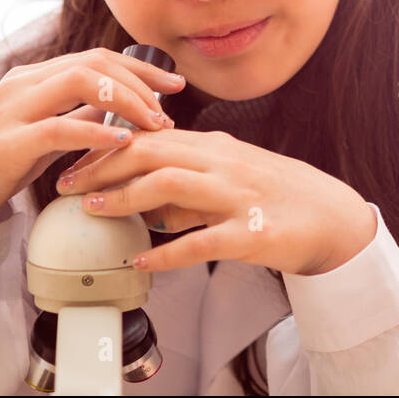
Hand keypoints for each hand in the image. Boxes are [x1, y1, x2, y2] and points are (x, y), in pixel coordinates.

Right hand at [0, 48, 184, 222]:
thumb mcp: (43, 134)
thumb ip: (77, 116)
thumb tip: (118, 109)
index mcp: (32, 78)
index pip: (96, 58)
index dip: (140, 68)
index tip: (174, 84)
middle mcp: (23, 84)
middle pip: (94, 62)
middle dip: (141, 81)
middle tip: (170, 108)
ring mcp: (13, 110)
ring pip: (79, 81)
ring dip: (126, 101)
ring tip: (153, 124)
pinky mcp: (7, 142)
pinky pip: (59, 127)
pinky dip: (96, 130)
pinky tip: (122, 140)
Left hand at [55, 128, 377, 275]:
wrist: (332, 217)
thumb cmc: (277, 195)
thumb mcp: (228, 176)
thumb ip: (186, 181)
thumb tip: (142, 199)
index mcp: (213, 147)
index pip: (149, 136)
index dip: (105, 145)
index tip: (73, 158)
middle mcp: (222, 164)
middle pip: (151, 151)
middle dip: (102, 166)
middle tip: (66, 183)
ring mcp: (236, 197)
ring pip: (169, 186)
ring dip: (124, 198)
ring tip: (93, 211)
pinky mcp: (249, 233)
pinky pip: (200, 242)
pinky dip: (166, 251)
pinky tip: (142, 261)